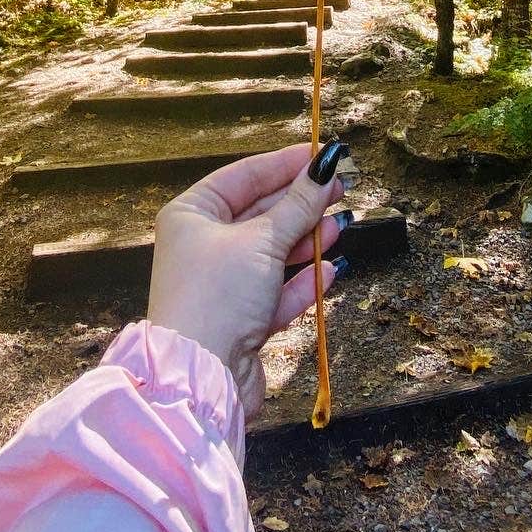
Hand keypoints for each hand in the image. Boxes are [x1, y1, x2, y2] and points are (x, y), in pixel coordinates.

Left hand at [147, 141, 351, 416]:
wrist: (202, 377)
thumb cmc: (218, 295)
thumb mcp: (263, 240)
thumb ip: (299, 205)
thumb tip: (325, 167)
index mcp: (192, 215)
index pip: (244, 176)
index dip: (285, 164)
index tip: (322, 155)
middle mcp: (203, 246)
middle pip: (260, 214)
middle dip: (300, 203)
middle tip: (339, 189)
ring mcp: (222, 285)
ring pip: (272, 253)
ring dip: (306, 241)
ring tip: (339, 226)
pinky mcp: (241, 321)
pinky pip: (277, 291)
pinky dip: (303, 281)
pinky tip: (329, 270)